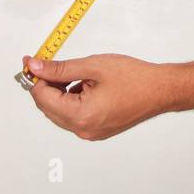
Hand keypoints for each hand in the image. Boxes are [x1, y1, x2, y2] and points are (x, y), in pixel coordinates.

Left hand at [21, 53, 169, 140]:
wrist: (160, 90)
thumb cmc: (134, 78)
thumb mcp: (93, 66)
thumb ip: (60, 68)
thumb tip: (35, 67)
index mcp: (81, 115)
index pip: (43, 98)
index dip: (35, 78)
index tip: (32, 61)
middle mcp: (83, 129)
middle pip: (48, 107)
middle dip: (45, 84)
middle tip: (47, 62)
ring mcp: (91, 132)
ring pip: (60, 112)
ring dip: (58, 92)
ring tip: (74, 72)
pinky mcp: (97, 130)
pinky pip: (74, 115)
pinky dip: (71, 99)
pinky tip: (83, 83)